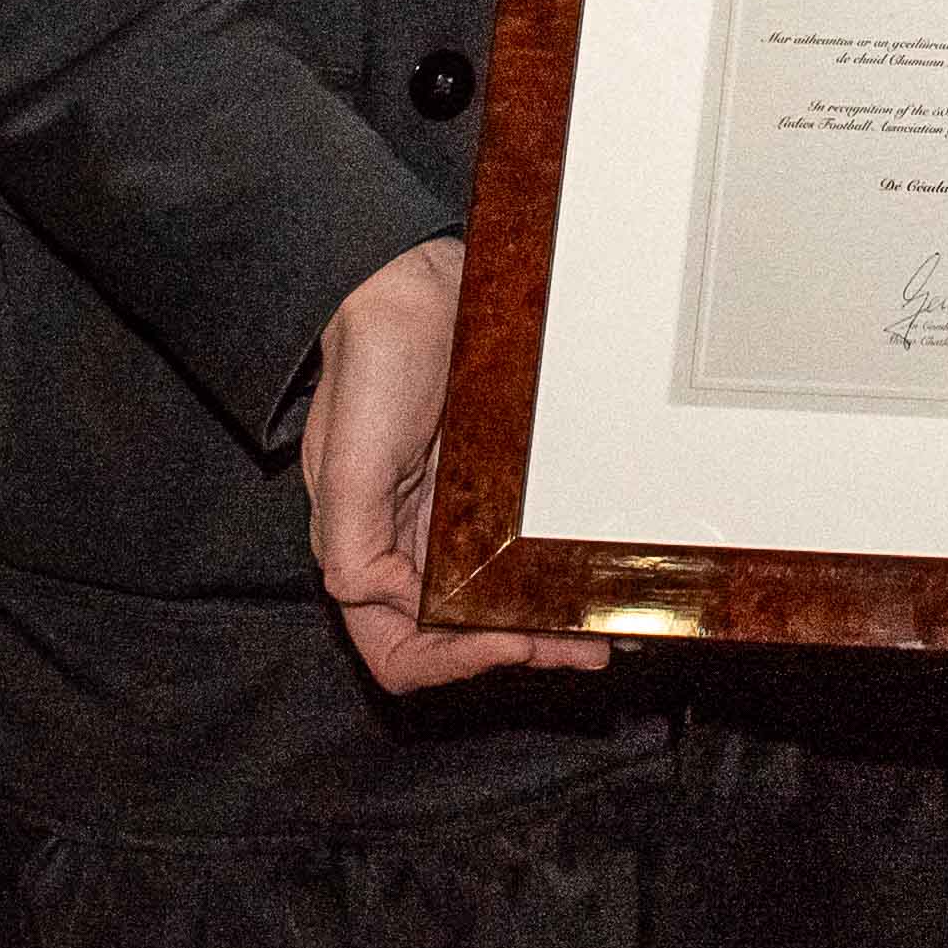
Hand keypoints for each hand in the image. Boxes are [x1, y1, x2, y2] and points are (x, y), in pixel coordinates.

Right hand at [300, 237, 607, 691]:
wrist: (412, 282)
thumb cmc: (370, 365)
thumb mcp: (345, 460)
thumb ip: (353, 547)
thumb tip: (392, 605)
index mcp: (367, 553)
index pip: (399, 650)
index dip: (449, 664)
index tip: (505, 643)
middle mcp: (414, 547)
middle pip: (463, 636)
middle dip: (521, 651)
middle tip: (580, 650)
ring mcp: (460, 519)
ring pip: (505, 600)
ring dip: (551, 624)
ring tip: (601, 631)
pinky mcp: (499, 485)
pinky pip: (531, 545)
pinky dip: (559, 570)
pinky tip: (594, 573)